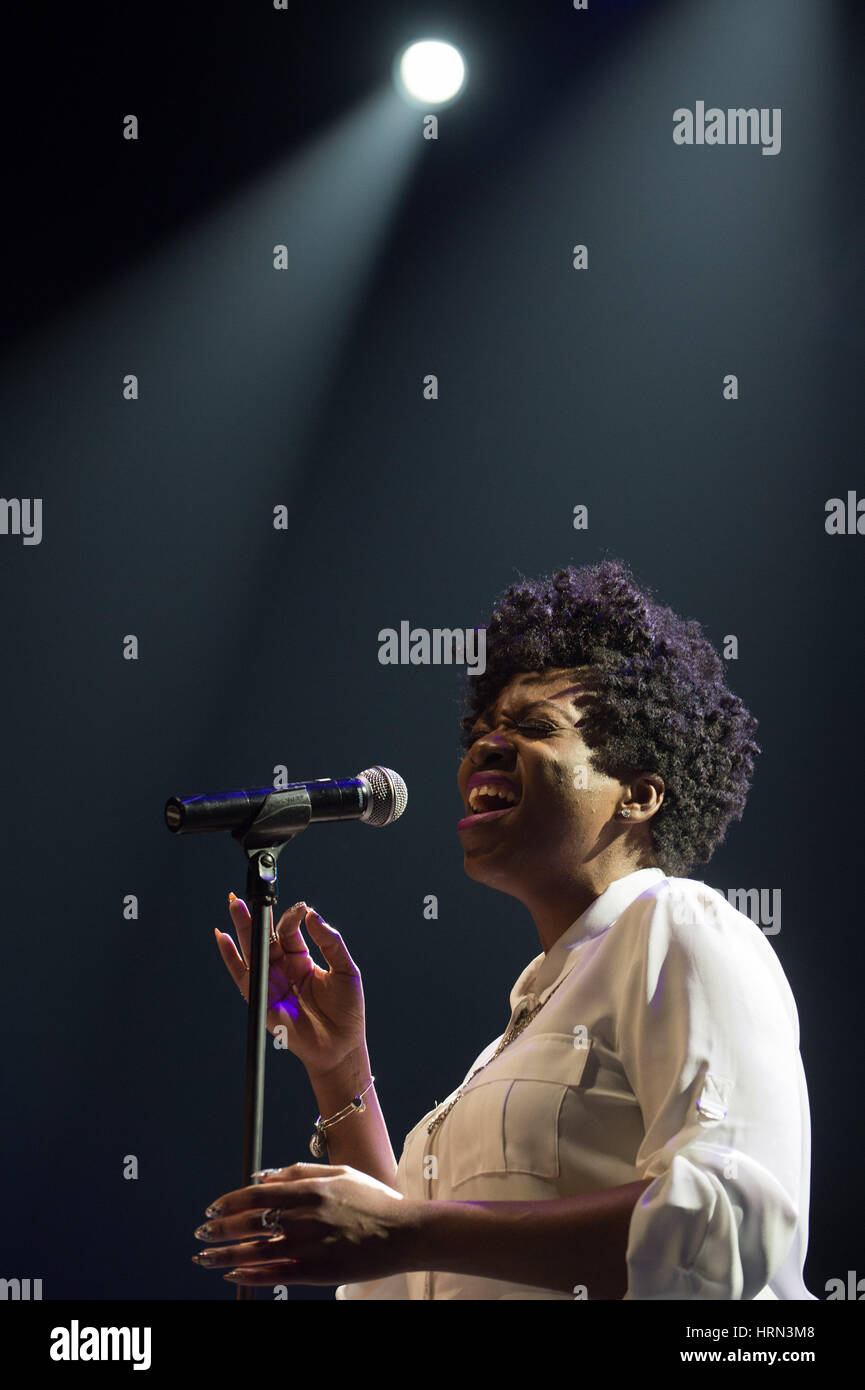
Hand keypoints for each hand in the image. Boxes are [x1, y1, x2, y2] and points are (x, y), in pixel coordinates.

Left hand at [192, 1162, 418, 1285]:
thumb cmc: (373, 1200)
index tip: (212, 1209)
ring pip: (257, 1251)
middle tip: (202, 1233)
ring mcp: (311, 1246)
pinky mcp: (318, 1271)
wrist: (404, 1232)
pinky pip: (276, 1274)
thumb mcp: (340, 1173)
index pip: (258, 1194)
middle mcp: (307, 1216)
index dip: (230, 1202)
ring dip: (226, 1256)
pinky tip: (235, 1275)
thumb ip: (299, 1172)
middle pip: (252, 1223)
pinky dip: (251, 1275)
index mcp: (311, 1189)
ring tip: (205, 1257)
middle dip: (221, 1229)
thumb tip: (262, 1175)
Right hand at [214, 899, 365, 1075]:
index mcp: (301, 959)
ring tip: (234, 904)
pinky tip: (222, 937)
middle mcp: (282, 968)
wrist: (341, 1045)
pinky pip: (242, 975)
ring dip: (242, 928)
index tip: (300, 909)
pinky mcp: (261, 999)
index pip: (289, 931)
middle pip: (265, 937)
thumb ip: (330, 942)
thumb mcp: (345, 969)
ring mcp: (271, 982)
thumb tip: (313, 915)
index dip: (292, 917)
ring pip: (252, 950)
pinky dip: (231, 957)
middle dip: (256, 916)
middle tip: (248, 895)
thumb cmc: (347, 1010)